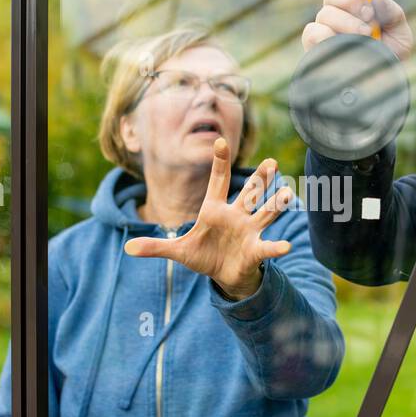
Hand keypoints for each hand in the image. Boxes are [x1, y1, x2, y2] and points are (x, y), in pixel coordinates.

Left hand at [123, 138, 293, 299]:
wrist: (224, 276)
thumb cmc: (204, 256)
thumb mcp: (177, 251)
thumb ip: (155, 246)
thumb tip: (127, 247)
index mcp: (215, 210)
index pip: (218, 181)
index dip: (219, 162)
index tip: (220, 140)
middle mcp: (236, 216)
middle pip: (249, 193)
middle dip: (260, 179)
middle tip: (272, 162)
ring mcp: (248, 231)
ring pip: (264, 213)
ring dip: (276, 204)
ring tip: (287, 193)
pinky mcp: (255, 250)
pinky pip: (267, 248)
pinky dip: (276, 248)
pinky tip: (285, 246)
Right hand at [301, 0, 413, 61]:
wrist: (378, 91)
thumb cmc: (389, 62)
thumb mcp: (401, 37)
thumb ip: (394, 14)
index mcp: (357, 5)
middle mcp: (337, 15)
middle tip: (368, 15)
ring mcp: (324, 31)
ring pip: (325, 12)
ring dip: (347, 23)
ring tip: (364, 38)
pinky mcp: (314, 48)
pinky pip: (312, 32)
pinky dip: (329, 37)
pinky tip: (343, 47)